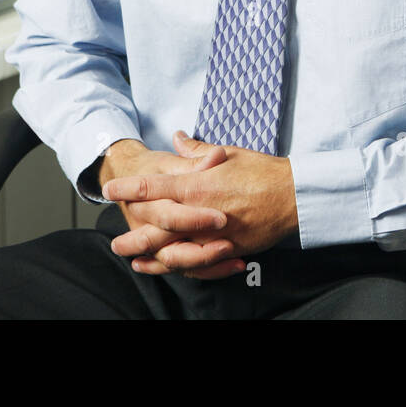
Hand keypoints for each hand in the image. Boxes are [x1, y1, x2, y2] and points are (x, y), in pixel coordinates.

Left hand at [104, 132, 299, 277]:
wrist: (294, 194)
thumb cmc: (262, 170)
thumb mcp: (229, 152)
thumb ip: (197, 150)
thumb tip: (178, 138)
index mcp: (199, 184)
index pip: (154, 187)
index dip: (129, 188)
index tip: (111, 189)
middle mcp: (201, 212)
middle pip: (157, 228)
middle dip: (133, 236)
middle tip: (115, 242)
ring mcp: (214, 234)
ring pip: (174, 252)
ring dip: (151, 257)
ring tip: (135, 260)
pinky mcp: (229, 250)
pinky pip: (199, 264)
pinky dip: (180, 268)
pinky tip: (167, 267)